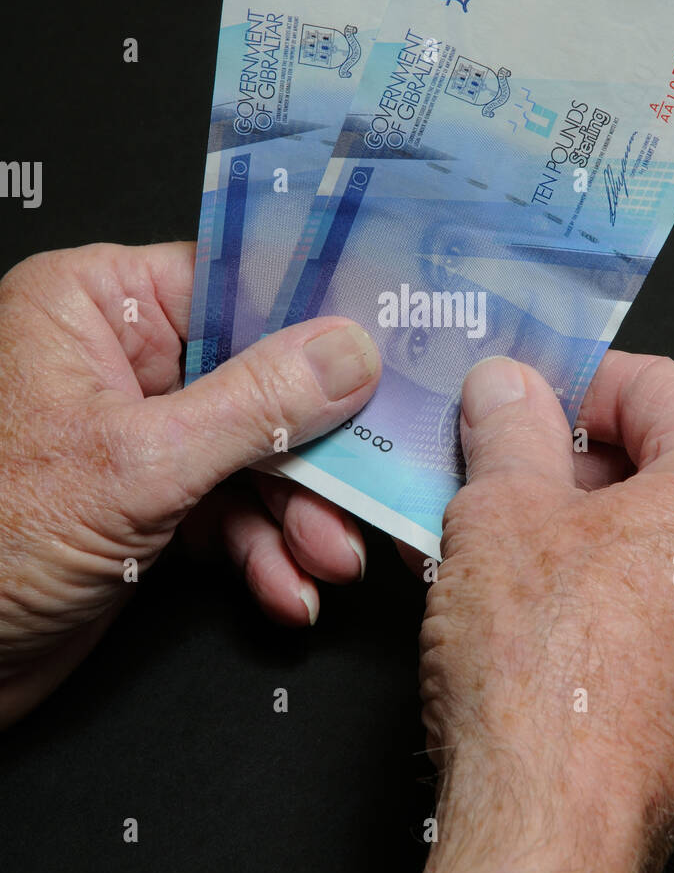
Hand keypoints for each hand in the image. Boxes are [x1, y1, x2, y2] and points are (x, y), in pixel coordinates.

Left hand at [0, 242, 379, 726]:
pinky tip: (284, 586)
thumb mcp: (138, 466)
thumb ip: (254, 407)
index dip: (313, 324)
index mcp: (92, 306)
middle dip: (313, 450)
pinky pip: (229, 510)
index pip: (232, 287)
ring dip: (299, 514)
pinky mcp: (144, 503)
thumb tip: (344, 353)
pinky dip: (264, 551)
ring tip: (327, 556)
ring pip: (253, 454)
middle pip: (258, 379)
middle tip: (369, 484)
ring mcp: (135, 434)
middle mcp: (116, 360)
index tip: (383, 354)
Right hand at [403, 353, 673, 872]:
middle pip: (664, 458)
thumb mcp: (500, 511)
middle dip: (567, 456)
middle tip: (493, 462)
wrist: (547, 825)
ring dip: (571, 518)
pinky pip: (656, 594)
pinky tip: (521, 592)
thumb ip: (510, 427)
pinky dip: (594, 576)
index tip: (522, 392)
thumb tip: (508, 392)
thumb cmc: (545, 683)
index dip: (575, 379)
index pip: (661, 384)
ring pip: (654, 531)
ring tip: (489, 530)